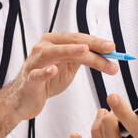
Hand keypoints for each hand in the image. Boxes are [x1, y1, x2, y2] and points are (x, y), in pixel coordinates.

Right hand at [5, 32, 119, 121]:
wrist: (25, 99)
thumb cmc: (45, 80)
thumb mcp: (68, 67)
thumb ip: (83, 58)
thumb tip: (108, 53)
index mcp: (54, 42)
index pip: (78, 38)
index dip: (96, 41)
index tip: (112, 47)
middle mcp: (43, 48)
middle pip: (69, 43)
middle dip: (91, 46)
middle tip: (109, 50)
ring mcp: (34, 62)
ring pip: (53, 54)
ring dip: (69, 51)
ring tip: (84, 51)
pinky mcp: (29, 79)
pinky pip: (37, 74)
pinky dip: (45, 72)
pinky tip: (53, 70)